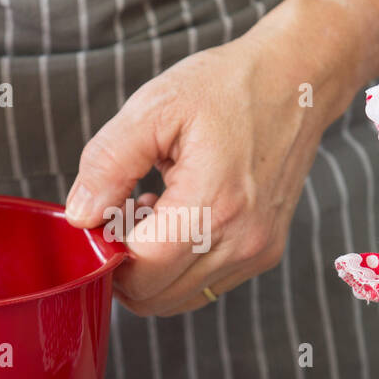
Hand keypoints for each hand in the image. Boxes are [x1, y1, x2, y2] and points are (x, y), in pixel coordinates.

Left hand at [64, 0, 364, 314]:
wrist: (297, 79)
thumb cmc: (228, 87)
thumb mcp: (153, 108)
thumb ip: (107, 164)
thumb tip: (81, 215)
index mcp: (213, 204)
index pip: (142, 272)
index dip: (106, 254)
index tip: (98, 219)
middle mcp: (241, 239)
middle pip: (156, 296)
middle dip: (125, 266)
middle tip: (118, 216)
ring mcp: (256, 251)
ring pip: (177, 298)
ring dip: (152, 268)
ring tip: (150, 213)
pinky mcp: (264, 252)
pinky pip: (204, 285)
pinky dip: (179, 264)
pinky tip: (176, 218)